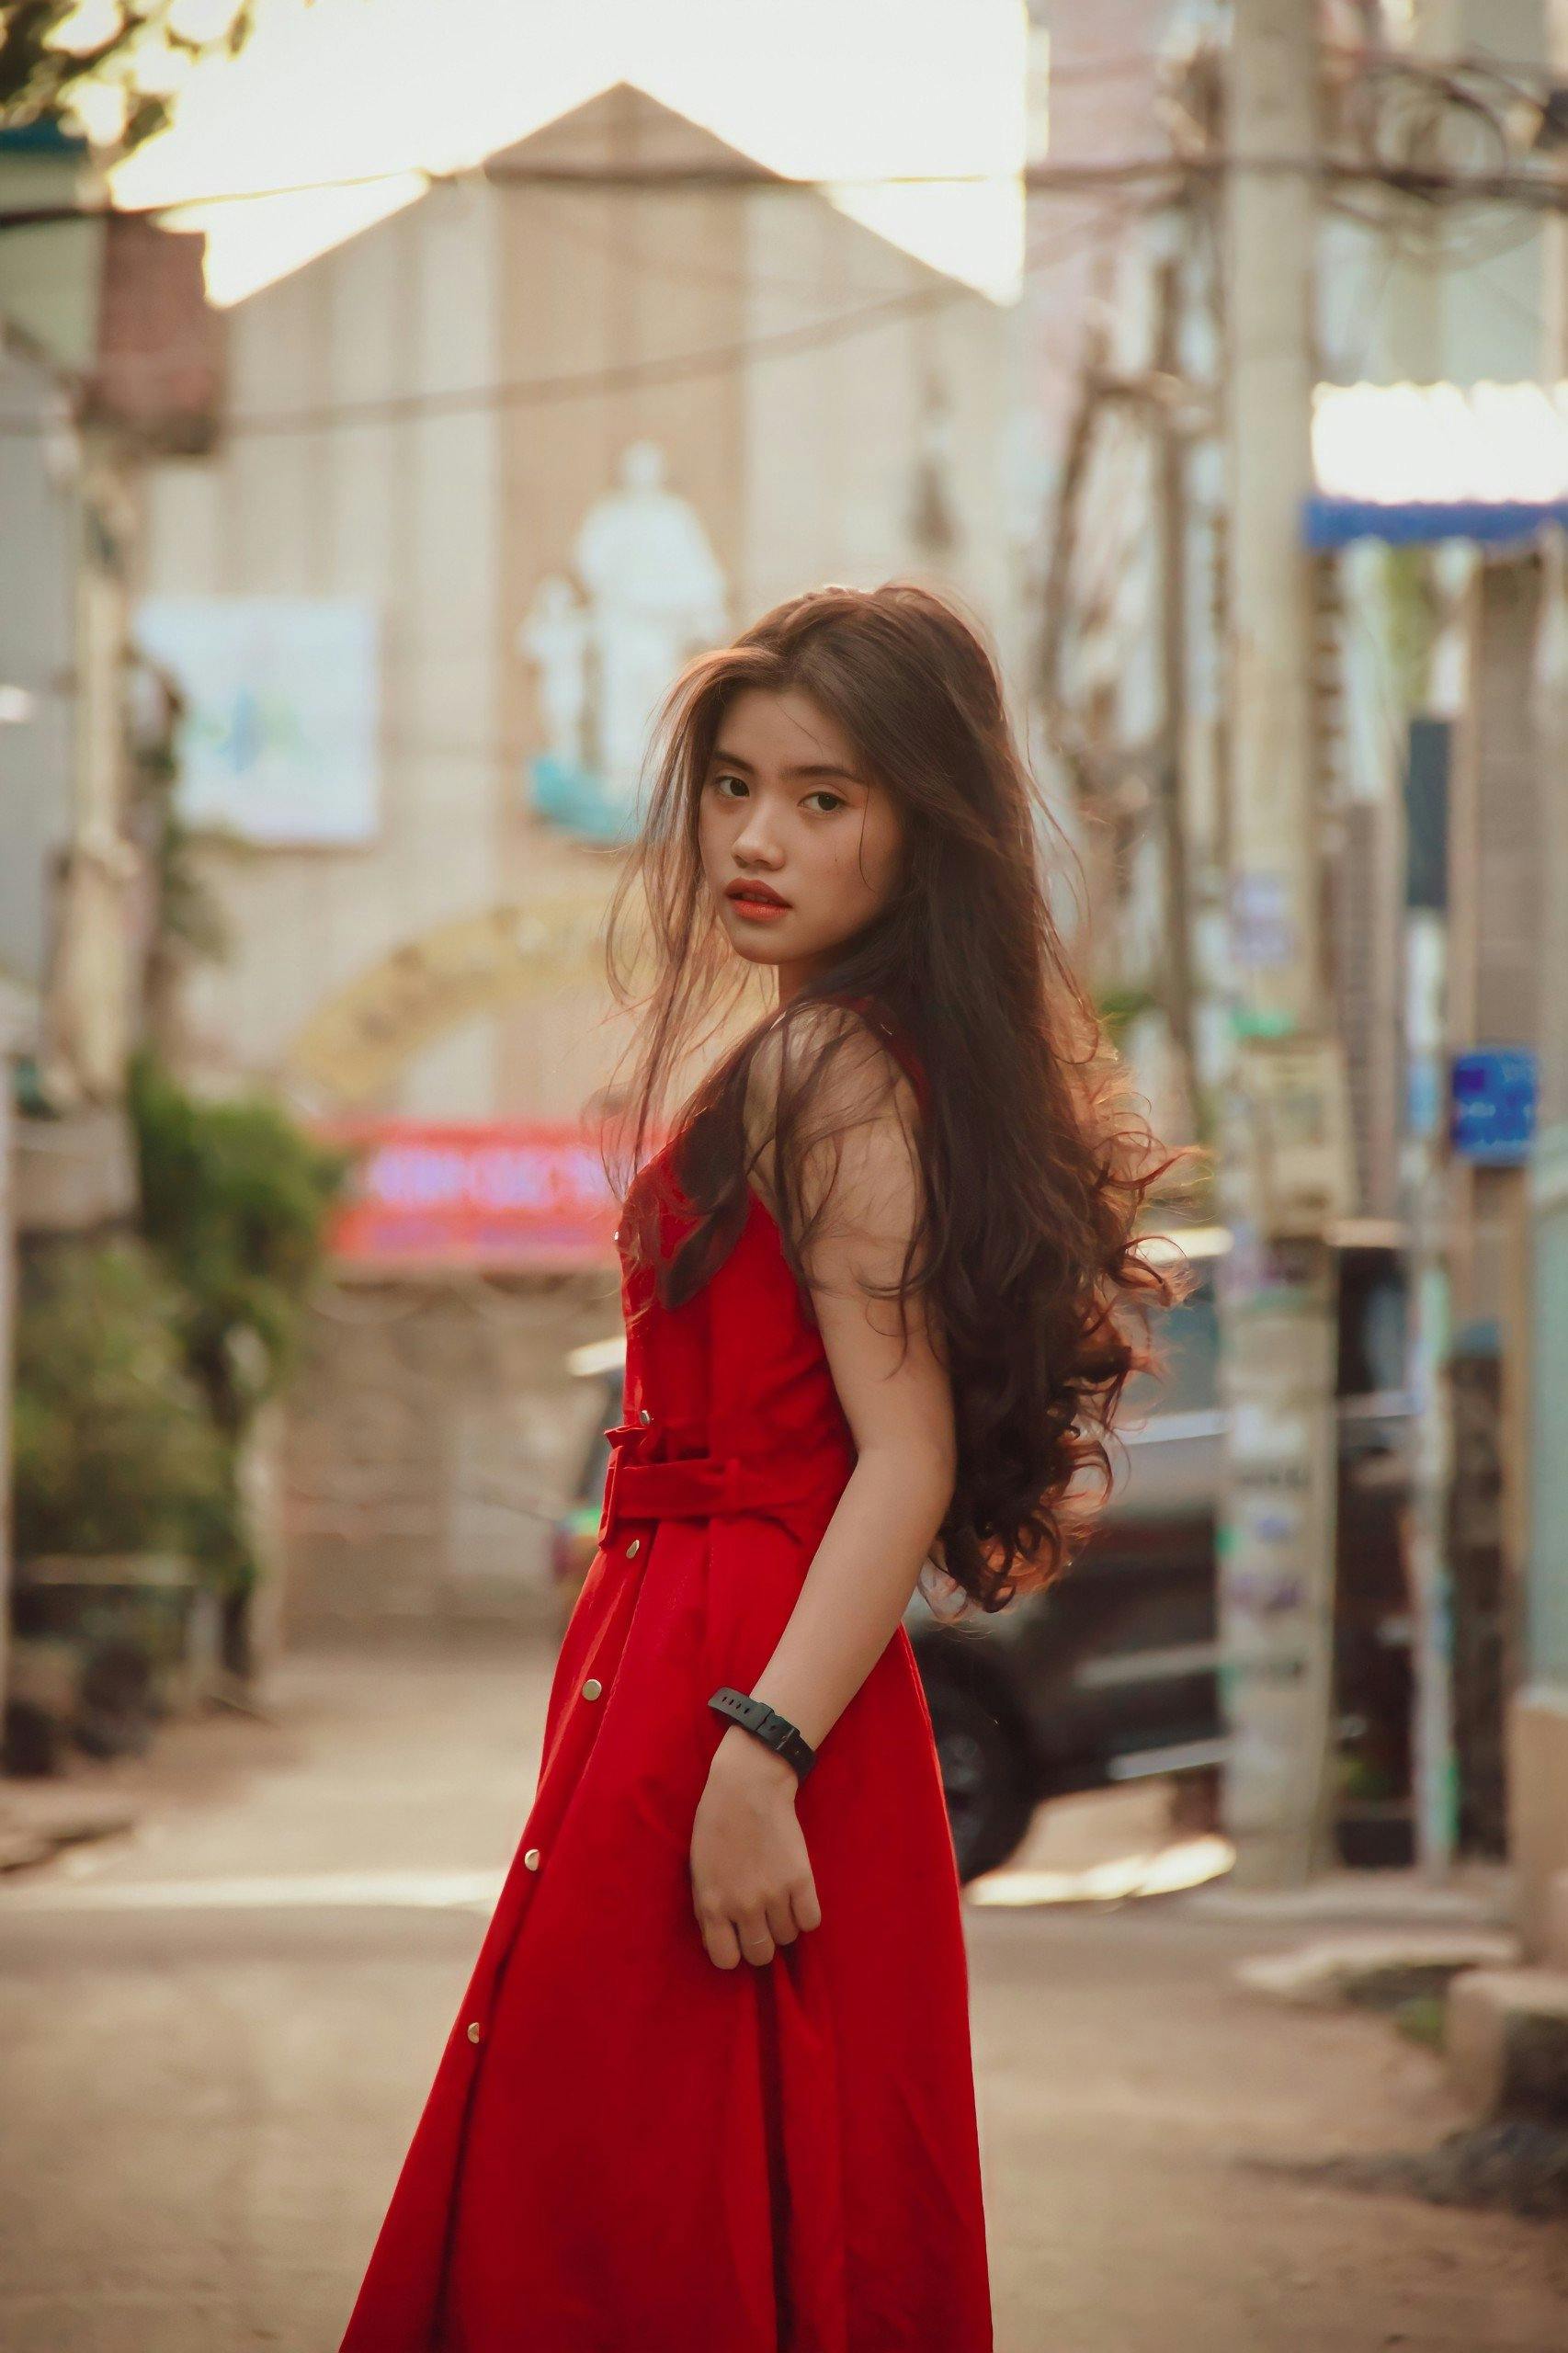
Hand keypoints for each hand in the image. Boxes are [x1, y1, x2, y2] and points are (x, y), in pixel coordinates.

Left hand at [689, 1725, 821, 1969]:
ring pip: (787, 1938)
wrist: (747, 1787)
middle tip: (761, 1922)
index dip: (733, 1952)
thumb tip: (720, 1941)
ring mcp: (774, 1894)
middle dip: (761, 1943)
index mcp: (712, 1904)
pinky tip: (797, 1899)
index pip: (726, 1960)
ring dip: (783, 1924)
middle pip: (760, 1955)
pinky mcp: (801, 1879)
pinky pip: (811, 1921)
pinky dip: (805, 1915)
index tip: (737, 1938)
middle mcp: (743, 1906)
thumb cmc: (716, 1824)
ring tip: (779, 1901)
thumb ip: (708, 1909)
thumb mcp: (699, 1871)